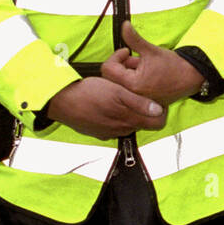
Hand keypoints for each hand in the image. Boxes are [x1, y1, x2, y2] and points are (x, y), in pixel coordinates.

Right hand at [45, 77, 167, 139]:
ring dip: (129, 112)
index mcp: (128, 120)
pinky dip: (116, 116)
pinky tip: (109, 104)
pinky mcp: (98, 132)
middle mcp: (121, 130)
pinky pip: (114, 126)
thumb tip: (158, 111)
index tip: (155, 97)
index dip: (161, 111)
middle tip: (137, 93)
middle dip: (145, 110)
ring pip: (128, 124)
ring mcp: (109, 133)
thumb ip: (139, 103)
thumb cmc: (90, 93)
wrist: (63, 102)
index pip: (157, 123)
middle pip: (143, 123)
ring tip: (122, 96)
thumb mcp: (117, 92)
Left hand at [99, 20, 204, 106]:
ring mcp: (138, 100)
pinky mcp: (143, 102)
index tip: (128, 51)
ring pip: (121, 84)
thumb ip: (134, 39)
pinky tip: (147, 75)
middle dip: (121, 65)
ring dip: (128, 72)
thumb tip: (124, 25)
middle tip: (134, 57)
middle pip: (113, 78)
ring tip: (143, 65)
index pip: (108, 69)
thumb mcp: (151, 50)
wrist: (191, 78)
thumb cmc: (173, 66)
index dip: (116, 56)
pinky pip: (130, 90)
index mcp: (133, 84)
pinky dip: (134, 80)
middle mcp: (133, 95)